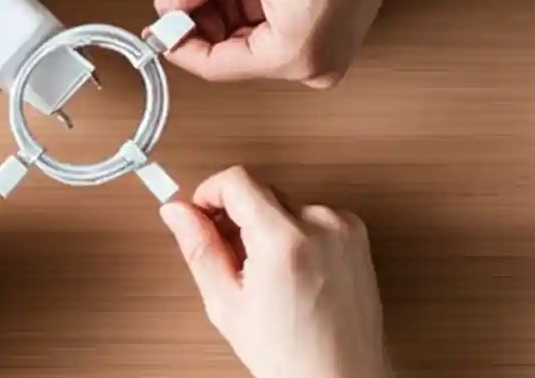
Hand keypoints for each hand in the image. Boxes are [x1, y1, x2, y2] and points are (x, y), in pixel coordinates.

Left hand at [153, 0, 425, 88]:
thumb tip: (166, 3)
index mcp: (295, 55)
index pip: (217, 65)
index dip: (181, 42)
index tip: (158, 24)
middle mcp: (314, 66)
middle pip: (235, 52)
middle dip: (207, 14)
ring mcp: (327, 53)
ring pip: (253, 37)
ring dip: (230, 4)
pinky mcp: (331, 35)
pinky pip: (277, 29)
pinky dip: (255, 3)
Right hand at [160, 167, 389, 377]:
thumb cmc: (290, 355)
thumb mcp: (227, 303)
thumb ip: (198, 248)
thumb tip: (177, 211)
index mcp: (284, 240)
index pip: (237, 180)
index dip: (210, 193)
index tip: (201, 212)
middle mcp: (320, 225)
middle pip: (261, 192)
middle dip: (239, 218)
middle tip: (233, 260)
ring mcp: (344, 229)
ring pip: (285, 206)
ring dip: (269, 228)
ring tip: (267, 275)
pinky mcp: (357, 236)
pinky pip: (313, 218)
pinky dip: (297, 236)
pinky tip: (293, 273)